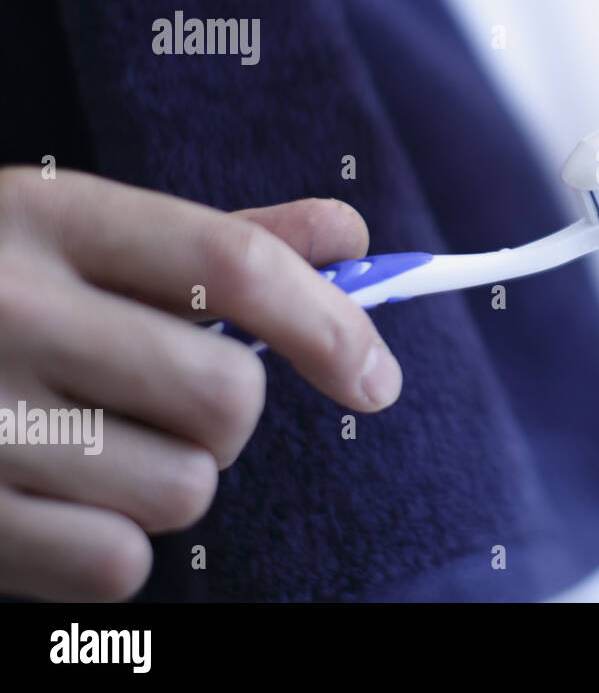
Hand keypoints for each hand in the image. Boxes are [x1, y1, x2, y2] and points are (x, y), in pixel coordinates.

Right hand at [0, 168, 400, 600]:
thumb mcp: (77, 235)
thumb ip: (219, 239)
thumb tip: (349, 234)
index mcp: (48, 219)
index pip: (234, 266)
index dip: (331, 323)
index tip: (375, 376)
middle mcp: (7, 314)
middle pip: (226, 398)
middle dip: (227, 414)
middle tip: (166, 396)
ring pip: (183, 490)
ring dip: (166, 478)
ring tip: (87, 440)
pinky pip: (118, 567)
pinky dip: (110, 547)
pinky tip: (52, 498)